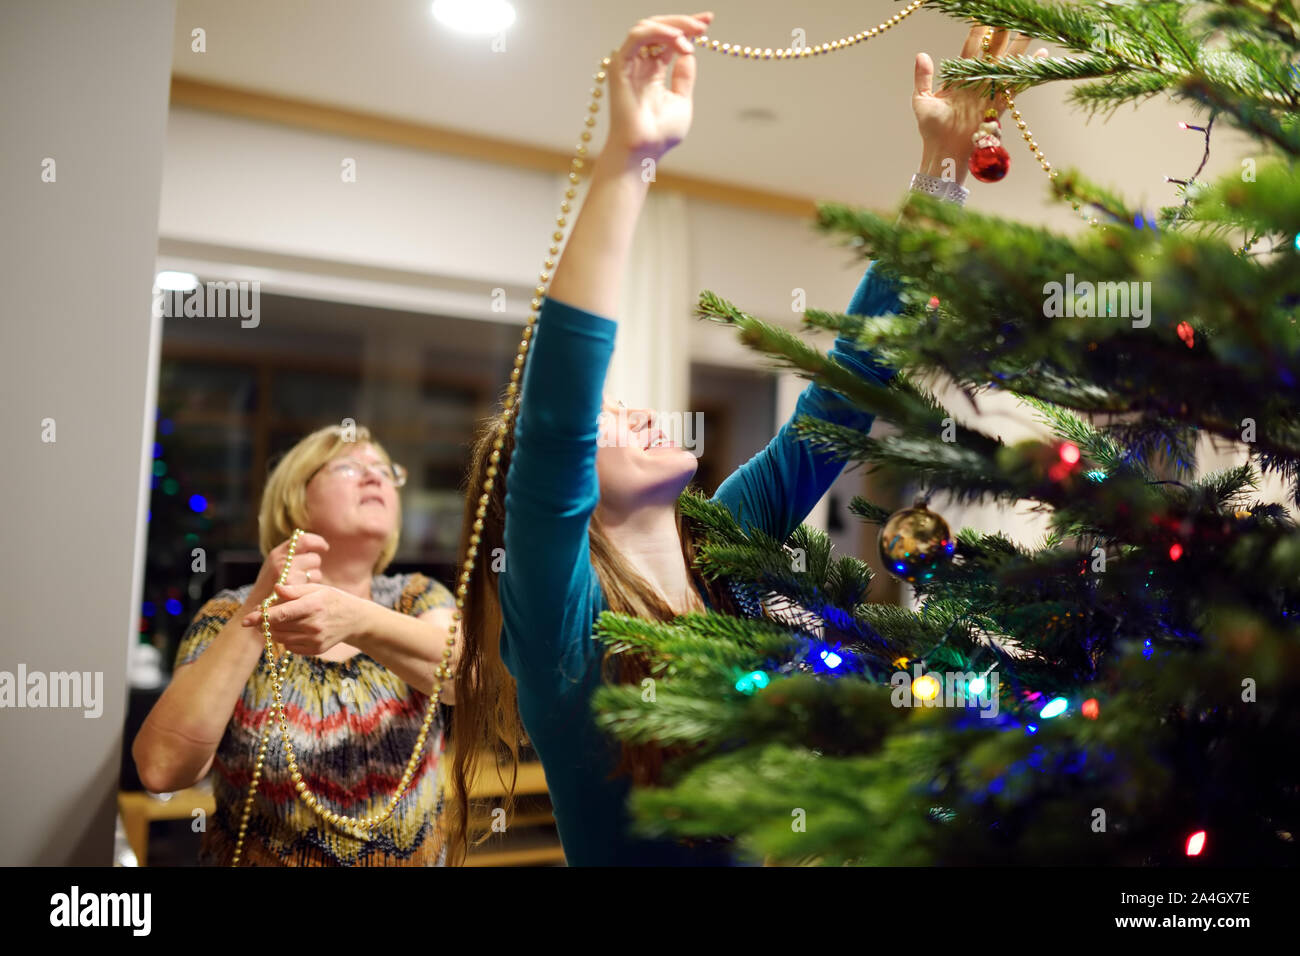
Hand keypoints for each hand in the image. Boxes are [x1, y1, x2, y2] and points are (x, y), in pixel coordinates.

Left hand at [240, 582, 363, 656]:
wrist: (355, 620)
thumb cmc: (333, 600)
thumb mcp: (317, 589)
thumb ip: (295, 590)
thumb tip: (275, 589)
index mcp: (313, 606)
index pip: (281, 614)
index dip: (261, 617)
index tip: (246, 620)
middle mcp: (313, 625)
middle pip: (277, 627)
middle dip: (266, 622)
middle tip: (264, 614)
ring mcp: (315, 640)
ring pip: (281, 638)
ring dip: (274, 630)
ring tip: (281, 620)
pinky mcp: (315, 650)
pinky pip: (290, 646)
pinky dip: (286, 638)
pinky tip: (295, 629)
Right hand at [244, 532, 329, 613]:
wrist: (256, 613)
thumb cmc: (267, 589)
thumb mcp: (274, 566)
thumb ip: (289, 555)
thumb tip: (312, 543)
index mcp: (277, 553)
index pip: (304, 539)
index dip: (318, 542)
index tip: (324, 547)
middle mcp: (282, 562)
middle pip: (314, 558)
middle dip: (314, 568)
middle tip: (305, 575)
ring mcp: (287, 575)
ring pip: (316, 572)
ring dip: (313, 579)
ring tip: (299, 587)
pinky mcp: (293, 589)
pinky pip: (313, 585)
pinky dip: (311, 590)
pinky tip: (300, 595)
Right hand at [603, 12, 712, 163]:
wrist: (644, 151)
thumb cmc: (659, 135)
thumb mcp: (681, 101)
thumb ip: (684, 76)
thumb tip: (689, 53)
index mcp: (652, 71)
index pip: (668, 39)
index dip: (687, 27)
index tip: (708, 21)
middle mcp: (639, 64)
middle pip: (659, 28)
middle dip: (683, 21)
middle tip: (704, 24)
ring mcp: (628, 64)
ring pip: (647, 27)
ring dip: (672, 26)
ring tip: (691, 36)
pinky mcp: (620, 66)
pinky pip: (637, 37)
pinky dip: (657, 32)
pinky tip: (677, 38)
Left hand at [913, 23, 1047, 175]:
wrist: (943, 152)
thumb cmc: (931, 129)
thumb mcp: (921, 100)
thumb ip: (923, 77)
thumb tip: (922, 55)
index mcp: (960, 76)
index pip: (972, 47)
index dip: (979, 30)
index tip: (985, 12)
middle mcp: (978, 80)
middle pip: (993, 50)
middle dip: (1001, 31)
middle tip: (1010, 14)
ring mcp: (990, 91)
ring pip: (1008, 63)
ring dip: (1020, 45)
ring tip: (1030, 27)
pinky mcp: (999, 104)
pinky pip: (1017, 84)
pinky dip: (1029, 69)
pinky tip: (1042, 54)